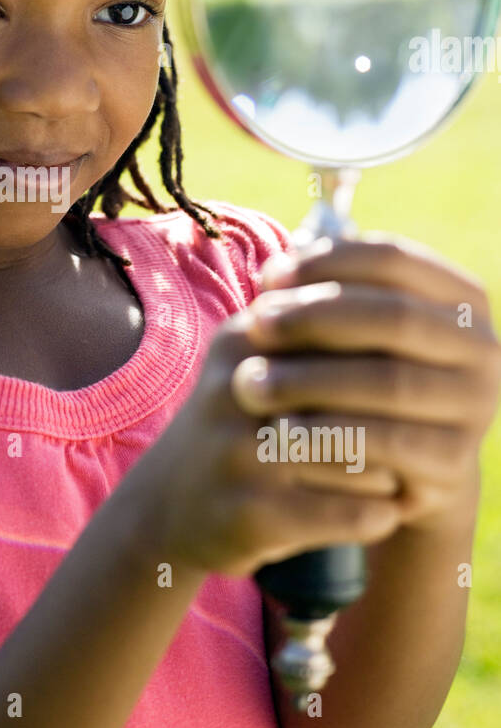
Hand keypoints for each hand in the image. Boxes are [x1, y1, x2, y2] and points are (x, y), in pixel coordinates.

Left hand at [237, 232, 500, 533]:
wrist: (402, 468)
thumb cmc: (360, 378)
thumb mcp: (348, 333)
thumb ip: (319, 294)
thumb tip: (273, 274)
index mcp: (460, 298)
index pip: (394, 259)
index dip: (327, 262)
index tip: (268, 277)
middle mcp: (482, 346)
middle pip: (394, 317)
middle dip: (316, 317)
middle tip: (254, 327)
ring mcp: (476, 405)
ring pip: (389, 381)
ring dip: (311, 380)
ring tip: (250, 383)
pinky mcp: (454, 460)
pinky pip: (387, 443)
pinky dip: (328, 436)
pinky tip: (281, 432)